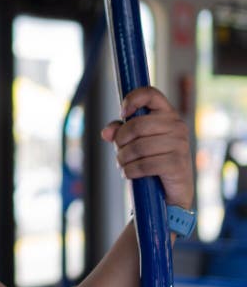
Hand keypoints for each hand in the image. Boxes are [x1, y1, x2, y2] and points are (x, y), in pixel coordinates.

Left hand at [101, 87, 192, 209]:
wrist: (170, 191)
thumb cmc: (150, 160)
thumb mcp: (132, 142)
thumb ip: (119, 131)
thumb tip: (106, 133)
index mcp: (167, 114)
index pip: (151, 94)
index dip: (132, 99)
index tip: (122, 113)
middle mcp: (177, 126)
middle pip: (136, 125)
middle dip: (120, 141)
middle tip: (119, 151)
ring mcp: (180, 144)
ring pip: (138, 147)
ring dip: (123, 158)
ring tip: (124, 164)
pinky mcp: (177, 164)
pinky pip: (144, 164)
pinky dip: (131, 171)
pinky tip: (130, 173)